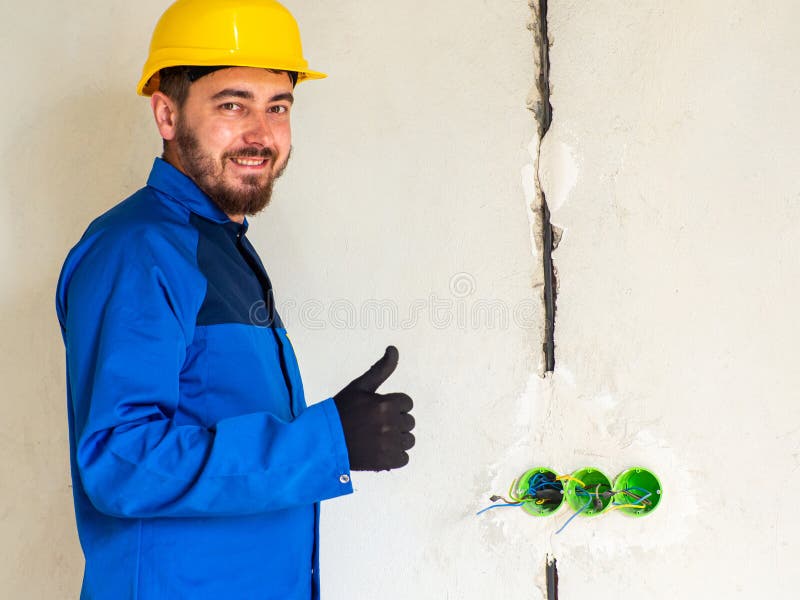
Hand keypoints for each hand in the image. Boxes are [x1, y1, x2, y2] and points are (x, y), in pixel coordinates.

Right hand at [333, 346, 414, 470]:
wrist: (324, 441)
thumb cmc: (341, 411)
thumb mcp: (360, 387)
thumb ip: (381, 369)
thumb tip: (394, 348)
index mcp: (385, 404)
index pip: (407, 403)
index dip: (394, 405)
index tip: (378, 410)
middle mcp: (390, 424)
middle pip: (409, 422)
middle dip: (395, 422)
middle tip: (375, 425)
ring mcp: (388, 445)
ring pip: (408, 440)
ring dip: (397, 439)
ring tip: (377, 438)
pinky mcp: (386, 462)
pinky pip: (404, 458)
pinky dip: (394, 456)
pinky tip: (380, 451)